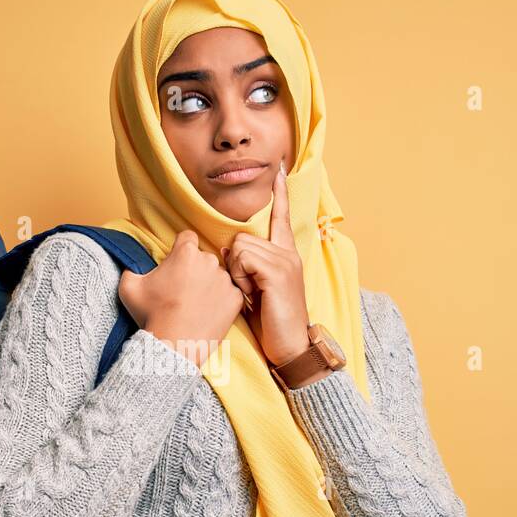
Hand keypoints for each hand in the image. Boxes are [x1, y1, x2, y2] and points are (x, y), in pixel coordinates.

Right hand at [118, 229, 243, 368]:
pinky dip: (221, 301)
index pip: (187, 237)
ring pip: (218, 276)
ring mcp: (225, 280)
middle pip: (203, 257)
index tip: (176, 264)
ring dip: (209, 285)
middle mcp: (209, 261)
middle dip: (194, 269)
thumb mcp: (129, 287)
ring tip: (195, 305)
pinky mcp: (236, 298)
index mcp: (186, 253)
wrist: (174, 345)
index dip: (181, 248)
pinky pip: (230, 293)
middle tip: (183, 290)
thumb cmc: (151, 315)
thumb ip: (131, 267)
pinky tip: (207, 313)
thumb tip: (132, 263)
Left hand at [220, 158, 311, 366]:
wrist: (291, 347)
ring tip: (252, 294)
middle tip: (248, 290)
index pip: (281, 218)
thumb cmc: (272, 322)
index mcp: (286, 255)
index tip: (279, 170)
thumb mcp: (256, 289)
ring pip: (239, 247)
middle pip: (242, 236)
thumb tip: (226, 250)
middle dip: (235, 264)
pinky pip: (241, 259)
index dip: (280, 194)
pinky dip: (239, 278)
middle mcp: (288, 253)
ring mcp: (285, 261)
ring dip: (236, 273)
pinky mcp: (277, 272)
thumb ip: (246, 267)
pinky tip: (253, 296)